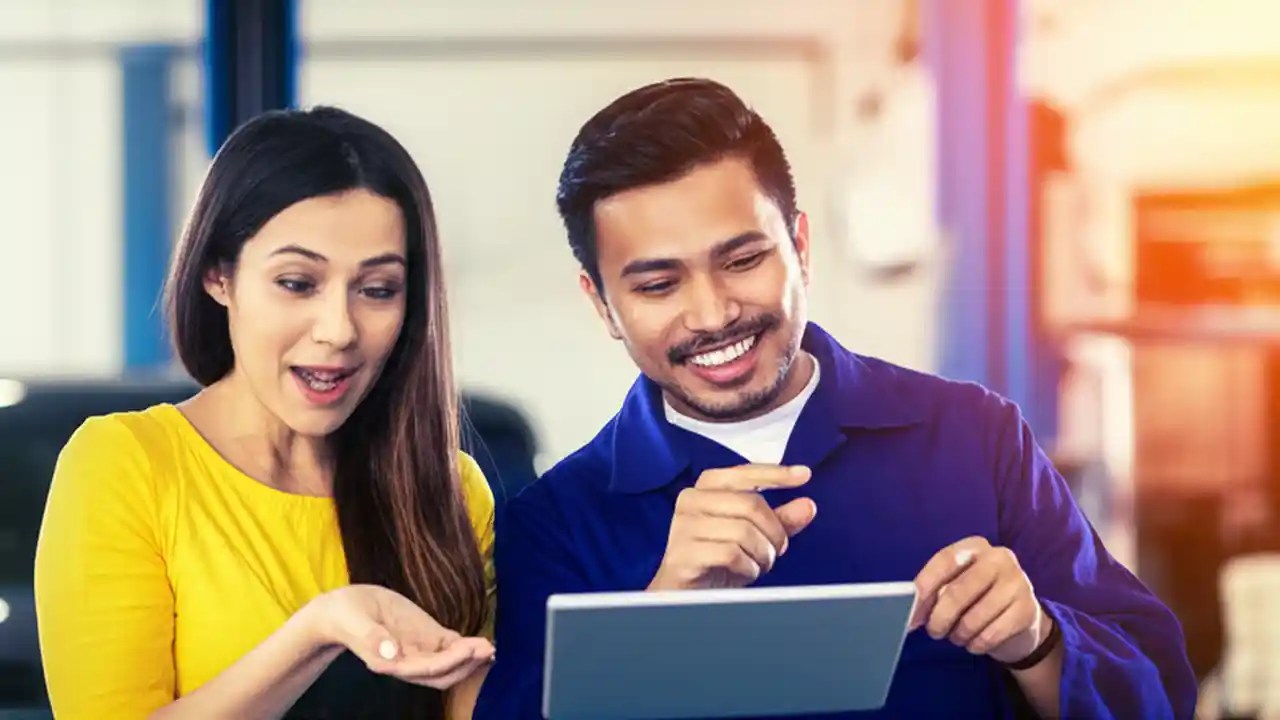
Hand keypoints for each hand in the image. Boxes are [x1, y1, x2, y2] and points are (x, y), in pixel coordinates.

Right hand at [308, 584, 494, 688]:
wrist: (343, 609)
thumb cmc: (344, 615)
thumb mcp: (354, 621)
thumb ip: (370, 638)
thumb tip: (391, 654)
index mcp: (389, 663)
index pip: (425, 668)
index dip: (449, 661)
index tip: (468, 648)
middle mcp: (406, 662)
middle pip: (442, 673)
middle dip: (465, 664)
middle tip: (487, 649)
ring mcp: (418, 650)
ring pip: (449, 663)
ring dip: (470, 659)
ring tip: (490, 648)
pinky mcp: (425, 637)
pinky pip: (448, 647)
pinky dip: (465, 648)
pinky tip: (482, 644)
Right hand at [648, 464, 817, 590]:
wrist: (686, 596)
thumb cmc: (717, 561)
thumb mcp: (754, 537)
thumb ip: (779, 520)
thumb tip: (808, 505)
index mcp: (705, 488)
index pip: (743, 472)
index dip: (775, 473)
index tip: (804, 475)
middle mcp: (691, 501)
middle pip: (751, 505)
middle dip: (774, 532)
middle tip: (776, 551)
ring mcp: (683, 527)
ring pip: (744, 531)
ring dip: (762, 554)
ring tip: (757, 564)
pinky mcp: (683, 554)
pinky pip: (731, 554)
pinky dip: (747, 567)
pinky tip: (743, 572)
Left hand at [908, 537, 1050, 664]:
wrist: (1020, 615)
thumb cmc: (978, 596)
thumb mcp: (957, 585)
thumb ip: (934, 592)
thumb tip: (911, 612)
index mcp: (975, 546)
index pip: (944, 560)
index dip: (925, 585)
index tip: (911, 608)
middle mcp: (999, 558)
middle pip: (958, 591)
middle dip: (939, 617)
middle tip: (933, 631)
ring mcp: (1017, 583)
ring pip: (974, 618)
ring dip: (958, 634)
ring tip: (956, 636)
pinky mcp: (1027, 610)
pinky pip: (991, 635)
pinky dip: (976, 644)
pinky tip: (974, 642)